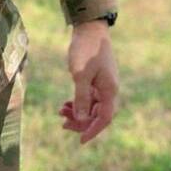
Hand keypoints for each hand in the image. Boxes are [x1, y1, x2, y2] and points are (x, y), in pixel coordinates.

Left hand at [59, 20, 118, 143]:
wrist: (90, 29)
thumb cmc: (86, 50)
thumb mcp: (80, 74)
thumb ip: (81, 97)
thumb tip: (81, 119)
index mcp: (109, 90)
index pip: (104, 118)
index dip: (92, 131)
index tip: (80, 141)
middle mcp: (109, 90)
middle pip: (98, 115)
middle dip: (81, 122)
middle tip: (63, 123)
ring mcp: (104, 85)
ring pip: (92, 107)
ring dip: (78, 113)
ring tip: (61, 111)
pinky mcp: (97, 80)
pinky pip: (90, 98)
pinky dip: (79, 103)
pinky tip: (66, 104)